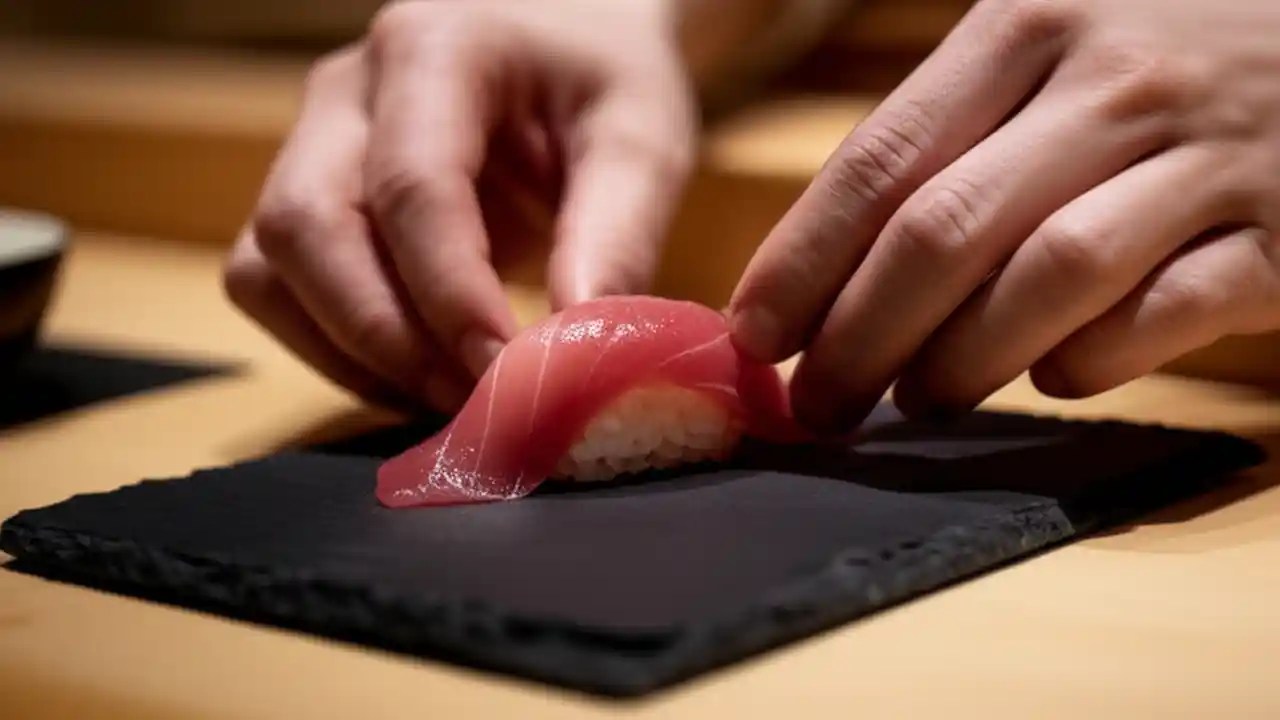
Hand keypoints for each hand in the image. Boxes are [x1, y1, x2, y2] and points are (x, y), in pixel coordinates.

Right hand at [224, 0, 694, 410]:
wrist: (566, 36)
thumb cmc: (605, 78)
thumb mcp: (643, 139)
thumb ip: (617, 238)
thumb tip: (573, 357)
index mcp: (435, 47)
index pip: (412, 186)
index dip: (451, 297)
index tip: (509, 373)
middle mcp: (347, 89)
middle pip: (306, 226)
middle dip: (386, 335)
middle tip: (478, 399)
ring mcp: (311, 140)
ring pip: (268, 267)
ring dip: (349, 351)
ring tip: (449, 394)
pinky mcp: (305, 193)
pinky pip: (274, 288)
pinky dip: (333, 348)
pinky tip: (416, 374)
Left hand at [730, 0, 1279, 431]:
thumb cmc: (1161, 52)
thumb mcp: (1050, 39)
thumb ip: (946, 129)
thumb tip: (822, 268)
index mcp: (1030, 23)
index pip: (880, 161)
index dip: (801, 262)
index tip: (753, 335)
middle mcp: (1114, 81)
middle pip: (944, 229)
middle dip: (859, 334)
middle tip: (816, 403)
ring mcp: (1206, 155)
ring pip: (1049, 276)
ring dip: (962, 359)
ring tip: (916, 400)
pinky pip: (1165, 314)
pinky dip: (1091, 361)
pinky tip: (1052, 377)